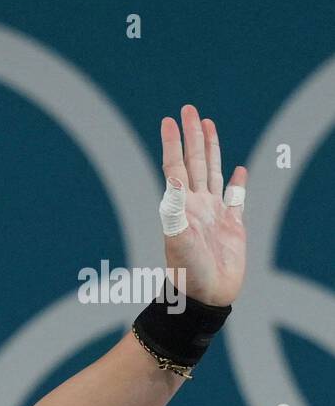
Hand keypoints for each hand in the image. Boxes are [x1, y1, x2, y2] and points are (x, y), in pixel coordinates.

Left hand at [159, 104, 245, 306]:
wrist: (204, 297)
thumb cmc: (187, 271)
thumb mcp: (178, 239)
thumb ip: (174, 210)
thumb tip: (172, 180)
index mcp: (181, 205)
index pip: (175, 166)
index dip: (172, 143)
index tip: (168, 120)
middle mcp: (196, 204)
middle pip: (195, 161)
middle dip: (192, 135)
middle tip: (189, 109)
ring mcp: (214, 213)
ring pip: (213, 172)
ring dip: (210, 149)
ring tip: (207, 126)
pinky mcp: (233, 226)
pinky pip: (236, 198)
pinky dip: (237, 183)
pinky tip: (237, 170)